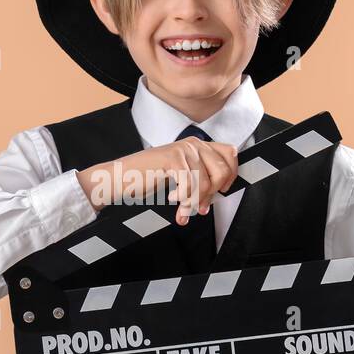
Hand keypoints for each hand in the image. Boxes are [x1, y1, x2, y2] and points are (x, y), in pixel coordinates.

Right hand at [76, 138, 238, 225]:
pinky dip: (182, 199)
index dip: (231, 175)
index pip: (230, 153)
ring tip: (182, 209)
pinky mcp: (172, 159)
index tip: (220, 192)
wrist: (123, 178)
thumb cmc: (149, 177)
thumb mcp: (181, 175)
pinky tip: (171, 198)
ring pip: (205, 183)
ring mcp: (183, 150)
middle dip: (211, 194)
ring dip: (193, 202)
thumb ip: (200, 179)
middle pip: (222, 171)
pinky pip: (190, 186)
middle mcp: (193, 144)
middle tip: (198, 206)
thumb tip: (218, 194)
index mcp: (197, 145)